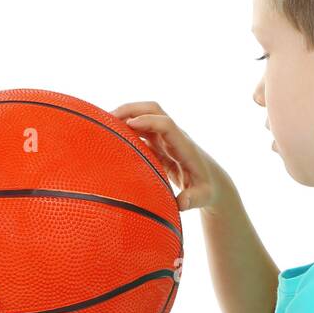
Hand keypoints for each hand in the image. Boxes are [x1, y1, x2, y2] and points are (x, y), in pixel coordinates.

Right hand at [113, 101, 232, 212]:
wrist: (211, 181)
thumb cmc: (206, 189)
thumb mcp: (203, 196)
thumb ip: (193, 199)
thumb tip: (182, 203)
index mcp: (184, 146)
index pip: (166, 125)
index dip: (148, 122)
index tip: (130, 124)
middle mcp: (174, 136)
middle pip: (153, 109)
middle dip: (131, 109)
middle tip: (108, 117)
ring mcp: (165, 138)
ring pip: (144, 115)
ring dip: (125, 115)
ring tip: (102, 124)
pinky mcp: (158, 143)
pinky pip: (140, 128)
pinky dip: (125, 127)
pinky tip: (110, 135)